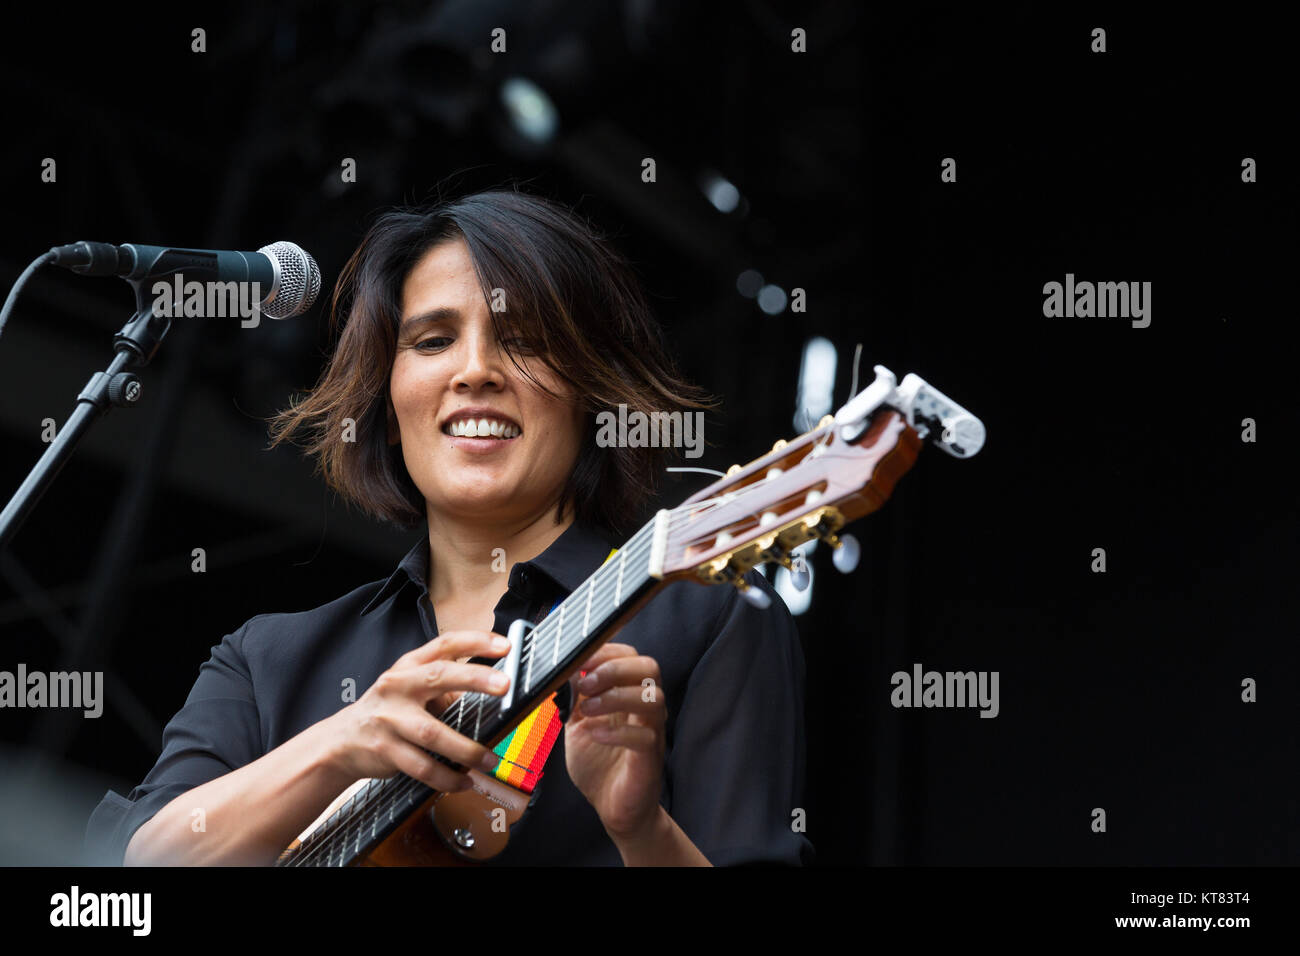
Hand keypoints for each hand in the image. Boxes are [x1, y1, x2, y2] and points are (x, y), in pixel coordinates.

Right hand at [323, 631, 509, 792]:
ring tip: (491, 760)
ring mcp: (390, 718)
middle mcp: (399, 686)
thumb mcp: (411, 688)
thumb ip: (446, 686)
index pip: (445, 644)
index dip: (475, 641)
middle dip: (475, 678)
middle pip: (439, 676)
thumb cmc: (388, 711)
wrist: (340, 742)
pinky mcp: (385, 749)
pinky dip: (446, 777)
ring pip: (433, 733)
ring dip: (467, 749)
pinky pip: (422, 767)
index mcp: (410, 666)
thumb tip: (494, 691)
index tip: (503, 645)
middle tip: (505, 685)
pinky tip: (464, 781)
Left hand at [564, 643, 666, 839]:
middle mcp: (646, 708)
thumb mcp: (578, 722)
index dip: (608, 651)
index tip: (580, 660)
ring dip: (615, 697)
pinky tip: (594, 734)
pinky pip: (645, 736)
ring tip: (587, 708)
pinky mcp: (650, 759)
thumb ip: (575, 696)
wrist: (612, 806)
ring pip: (652, 698)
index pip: (633, 656)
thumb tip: (565, 669)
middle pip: (650, 668)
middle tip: (586, 683)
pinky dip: (617, 731)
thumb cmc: (598, 761)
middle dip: (615, 668)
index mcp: (630, 693)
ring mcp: (652, 731)